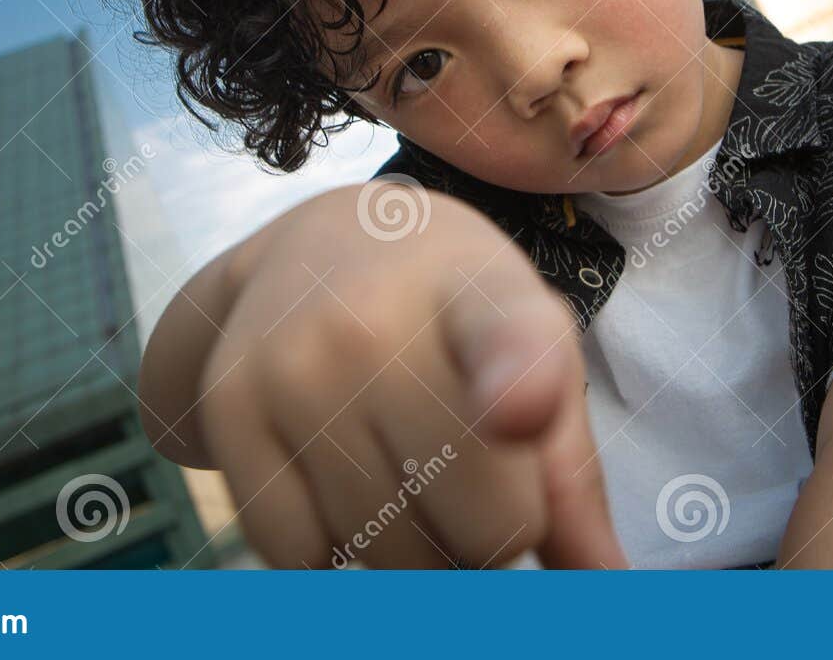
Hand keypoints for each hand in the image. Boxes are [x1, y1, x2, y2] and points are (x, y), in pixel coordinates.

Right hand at [197, 183, 627, 568]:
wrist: (316, 243)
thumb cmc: (452, 310)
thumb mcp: (533, 346)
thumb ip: (569, 470)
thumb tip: (605, 590)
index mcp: (483, 293)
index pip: (506, 338)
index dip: (519, 382)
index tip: (521, 411)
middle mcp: (378, 322)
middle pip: (481, 529)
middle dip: (492, 534)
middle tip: (470, 469)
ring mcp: (294, 365)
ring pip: (390, 560)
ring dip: (416, 552)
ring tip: (406, 464)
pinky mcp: (227, 410)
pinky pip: (299, 557)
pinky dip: (330, 552)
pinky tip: (340, 476)